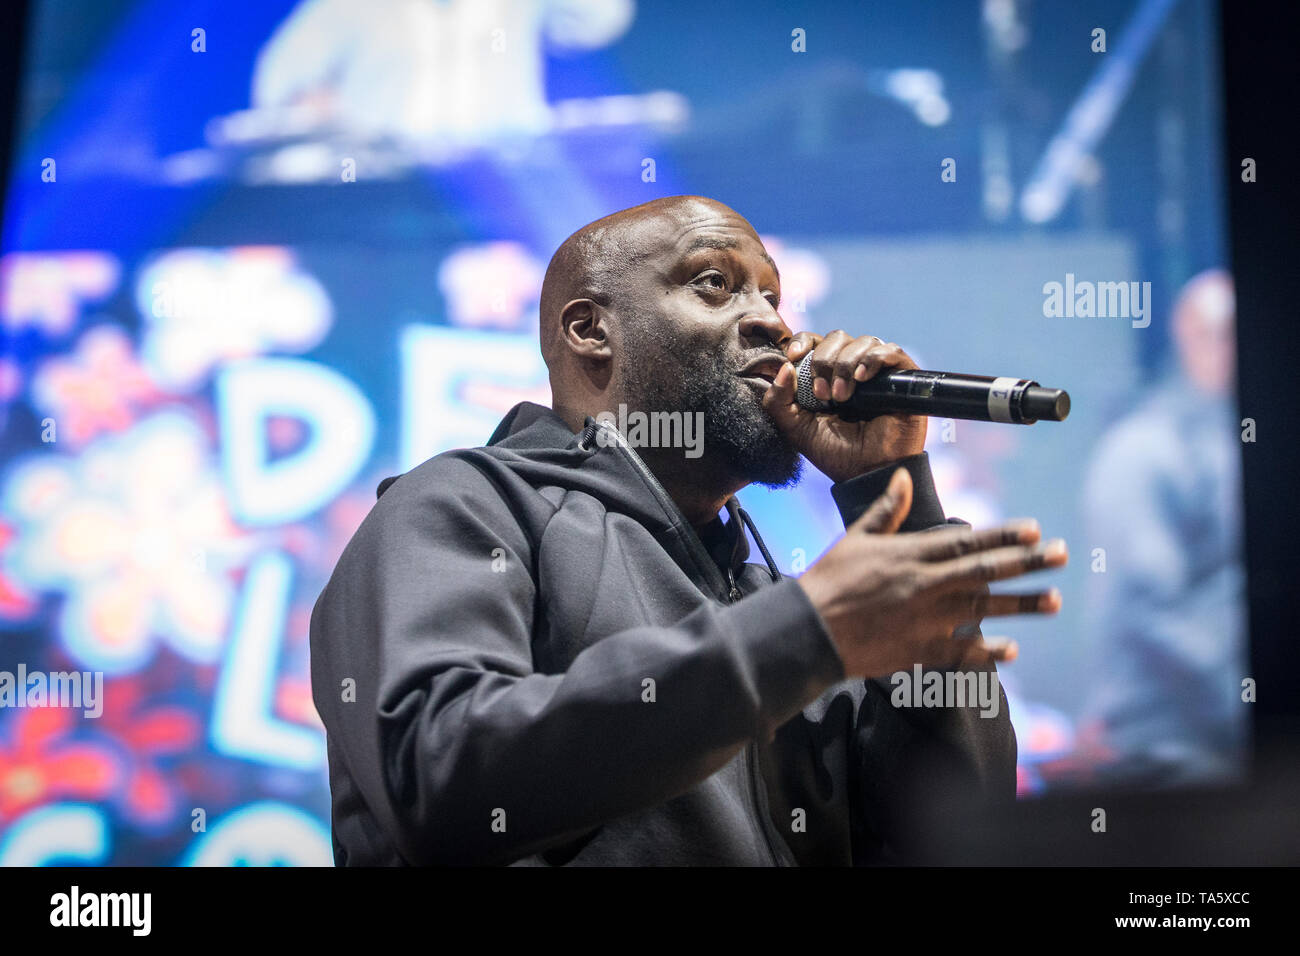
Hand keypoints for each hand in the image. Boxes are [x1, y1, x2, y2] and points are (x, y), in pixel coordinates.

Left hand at [763, 331, 926, 481]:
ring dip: (846, 365)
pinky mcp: (902, 378)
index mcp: (826, 374)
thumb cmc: (833, 453)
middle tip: (823, 395)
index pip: (814, 341)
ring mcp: (878, 372)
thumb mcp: (795, 428)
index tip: (793, 356)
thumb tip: (784, 366)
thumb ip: (778, 401)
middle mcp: (852, 368)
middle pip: (837, 338)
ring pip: (863, 342)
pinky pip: (891, 351)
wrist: (866, 472)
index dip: (802, 342)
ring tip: (842, 398)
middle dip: (824, 361)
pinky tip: (862, 378)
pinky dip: (874, 359)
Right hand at [798, 468, 1067, 679]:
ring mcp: (926, 619)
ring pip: (984, 608)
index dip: (1003, 534)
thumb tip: (902, 476)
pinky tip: (1013, 650)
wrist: (809, 631)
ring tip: (1054, 599)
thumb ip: (886, 510)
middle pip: (986, 571)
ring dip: (1022, 604)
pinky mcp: (919, 650)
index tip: (1034, 528)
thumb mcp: (855, 538)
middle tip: (1062, 554)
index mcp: (911, 554)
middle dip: (1027, 562)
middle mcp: (925, 584)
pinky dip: (988, 651)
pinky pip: (962, 651)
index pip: (967, 540)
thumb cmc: (829, 580)